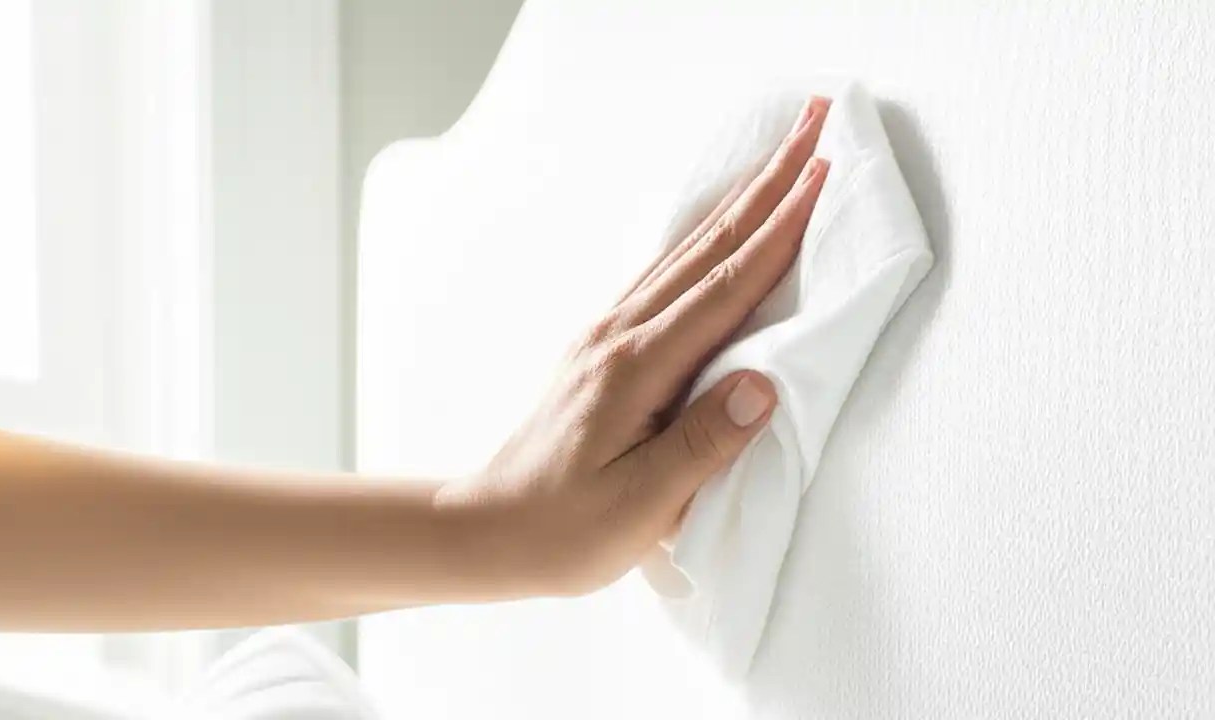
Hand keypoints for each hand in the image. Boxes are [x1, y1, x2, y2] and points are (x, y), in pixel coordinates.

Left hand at [439, 96, 832, 596]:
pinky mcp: (603, 348)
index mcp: (636, 368)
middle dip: (767, 182)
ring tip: (778, 159)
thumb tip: (766, 385)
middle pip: (707, 245)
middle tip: (812, 121)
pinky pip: (664, 273)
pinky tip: (714, 226)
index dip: (779, 232)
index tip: (822, 175)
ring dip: (738, 200)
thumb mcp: (639, 504)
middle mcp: (620, 335)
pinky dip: (702, 237)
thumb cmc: (564, 531)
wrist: (488, 529)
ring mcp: (607, 335)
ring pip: (685, 251)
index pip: (724, 287)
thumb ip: (703, 443)